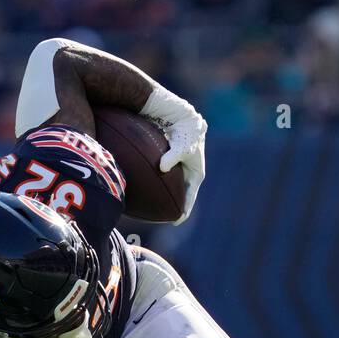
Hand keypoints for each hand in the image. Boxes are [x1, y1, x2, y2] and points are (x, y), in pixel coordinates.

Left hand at [141, 88, 206, 224]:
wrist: (184, 115)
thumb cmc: (186, 131)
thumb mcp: (182, 145)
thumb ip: (173, 156)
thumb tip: (163, 167)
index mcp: (196, 173)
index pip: (190, 197)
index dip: (184, 211)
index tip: (175, 222)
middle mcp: (189, 172)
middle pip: (181, 195)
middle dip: (173, 207)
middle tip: (161, 218)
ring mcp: (180, 168)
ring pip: (172, 188)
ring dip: (165, 198)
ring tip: (151, 208)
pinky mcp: (172, 162)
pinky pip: (165, 178)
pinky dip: (157, 185)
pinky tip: (142, 189)